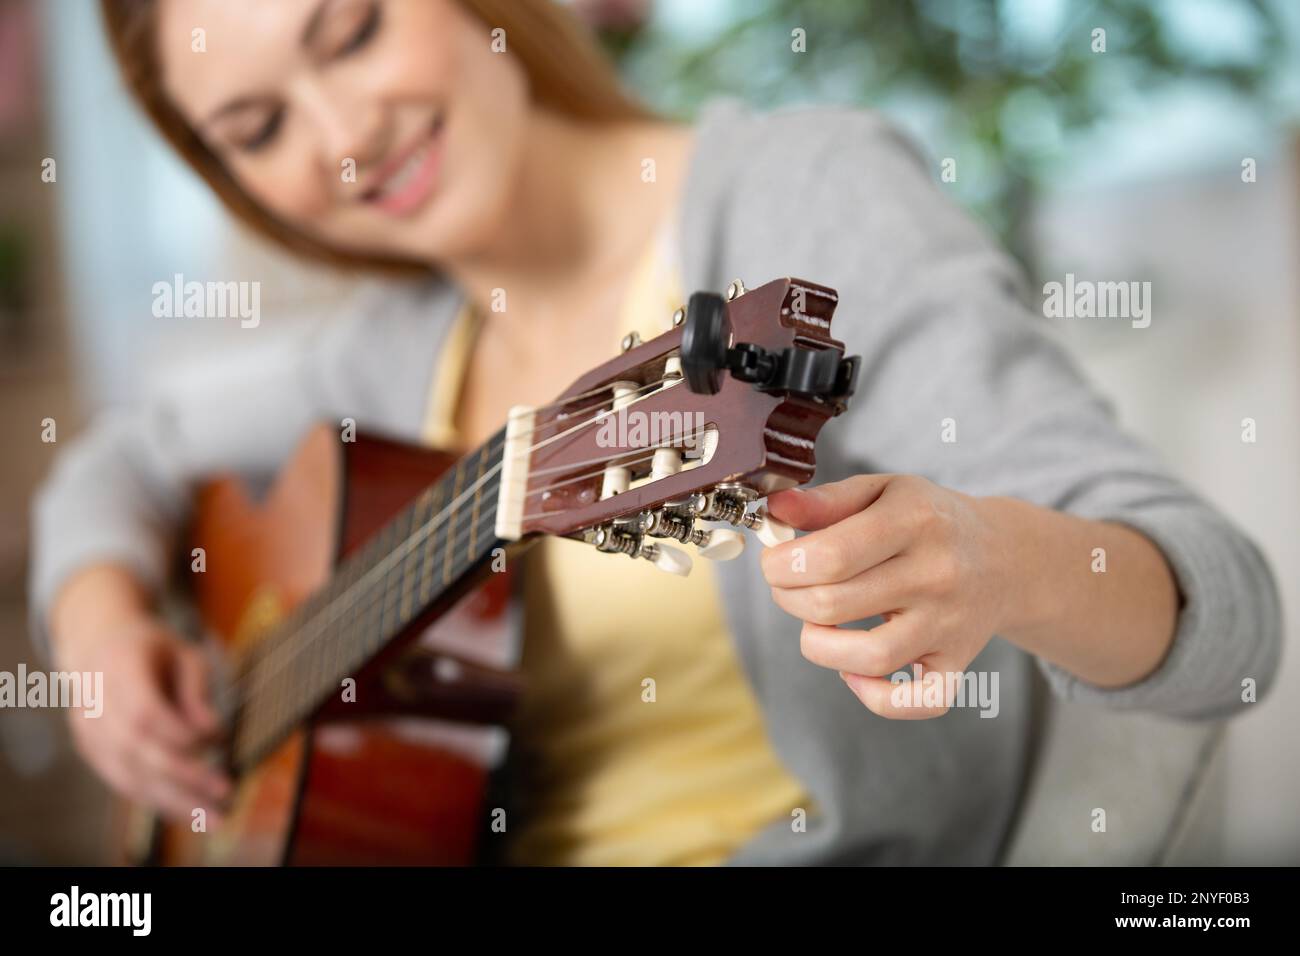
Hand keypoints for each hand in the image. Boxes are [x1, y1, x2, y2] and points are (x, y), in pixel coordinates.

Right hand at [53, 614, 231, 823]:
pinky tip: (188, 812)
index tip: (220, 743)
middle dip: (183, 777)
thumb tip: (214, 735)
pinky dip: (156, 800)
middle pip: (135, 751)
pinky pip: (122, 783)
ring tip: (214, 818)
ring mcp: (86, 731)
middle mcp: (94, 705)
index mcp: (119, 669)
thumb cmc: (152, 650)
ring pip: (126, 775)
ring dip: (172, 801)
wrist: (96, 646)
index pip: (143, 713)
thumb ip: (198, 691)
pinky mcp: (90, 751)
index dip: (179, 735)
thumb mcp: (183, 653)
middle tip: (225, 794)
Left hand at [760, 474, 1010, 718]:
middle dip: (789, 598)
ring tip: (816, 624)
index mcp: (915, 521)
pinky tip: (853, 671)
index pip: (831, 555)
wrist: (1004, 556)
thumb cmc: (928, 521)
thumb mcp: (882, 491)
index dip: (783, 564)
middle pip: (834, 604)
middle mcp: (936, 574)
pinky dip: (875, 697)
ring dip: (819, 646)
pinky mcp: (957, 663)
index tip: (775, 562)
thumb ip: (826, 500)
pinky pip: (916, 701)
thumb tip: (776, 512)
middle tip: (789, 586)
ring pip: (868, 657)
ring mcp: (949, 624)